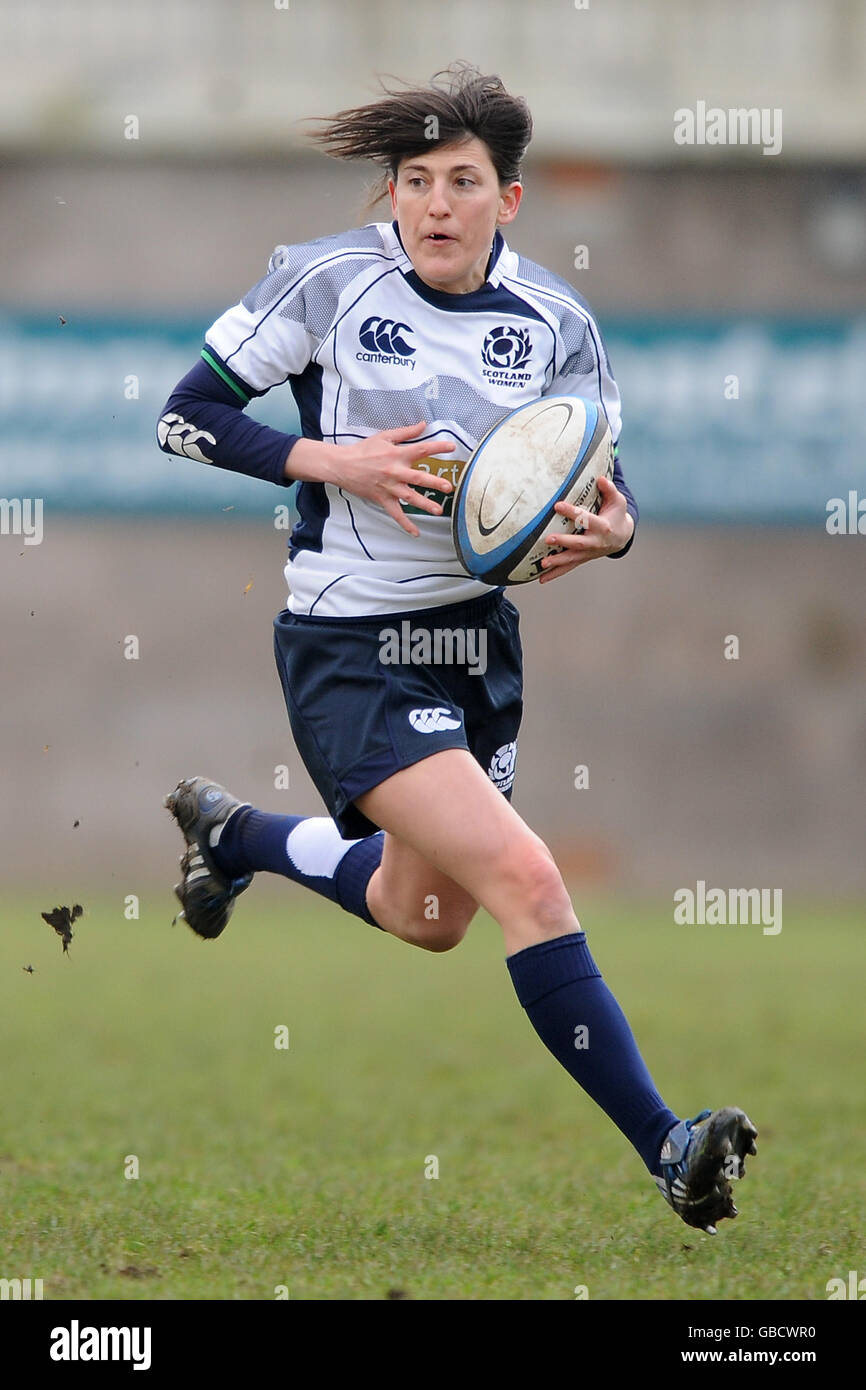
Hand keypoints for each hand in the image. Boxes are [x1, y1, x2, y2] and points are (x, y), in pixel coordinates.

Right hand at [286, 422, 455, 536]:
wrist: (342, 465)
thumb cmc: (363, 450)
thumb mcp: (384, 436)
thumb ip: (406, 432)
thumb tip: (423, 424)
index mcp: (397, 454)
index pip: (421, 449)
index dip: (437, 447)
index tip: (452, 447)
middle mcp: (395, 472)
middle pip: (418, 477)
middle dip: (434, 483)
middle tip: (448, 487)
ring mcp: (389, 487)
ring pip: (410, 497)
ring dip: (425, 504)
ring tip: (439, 511)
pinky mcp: (382, 499)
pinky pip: (395, 514)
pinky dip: (405, 524)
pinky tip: (416, 532)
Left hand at [537, 475, 633, 583]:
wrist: (622, 537)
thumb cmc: (616, 514)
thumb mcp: (618, 501)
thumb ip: (609, 489)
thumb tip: (601, 478)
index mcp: (603, 527)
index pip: (586, 519)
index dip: (572, 512)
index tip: (558, 505)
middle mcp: (595, 542)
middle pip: (578, 543)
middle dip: (564, 541)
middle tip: (548, 539)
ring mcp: (588, 553)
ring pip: (572, 559)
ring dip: (557, 562)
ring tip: (543, 564)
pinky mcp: (582, 558)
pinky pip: (568, 567)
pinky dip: (555, 574)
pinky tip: (541, 579)